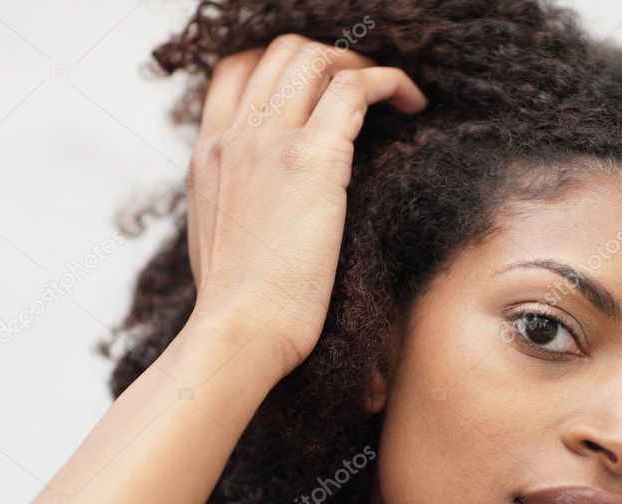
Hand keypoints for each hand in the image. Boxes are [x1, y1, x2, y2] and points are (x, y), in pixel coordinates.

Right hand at [183, 33, 426, 375]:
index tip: (321, 92)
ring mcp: (269, 142)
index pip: (237, 71)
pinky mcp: (312, 159)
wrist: (239, 332)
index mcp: (208, 155)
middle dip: (330, 59)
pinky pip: (356, 88)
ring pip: (315, 58)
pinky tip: (413, 104)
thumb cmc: (241, 310)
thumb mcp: (220, 242)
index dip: (284, 68)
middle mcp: (234, 136)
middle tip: (365, 92)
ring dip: (361, 65)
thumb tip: (268, 206)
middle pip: (281, 53)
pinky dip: (391, 82)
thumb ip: (239, 204)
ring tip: (394, 96)